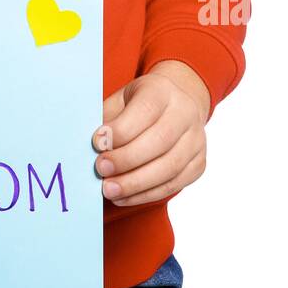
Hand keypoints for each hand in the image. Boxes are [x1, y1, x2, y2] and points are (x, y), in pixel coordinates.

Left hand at [92, 64, 207, 207]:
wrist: (177, 103)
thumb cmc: (140, 104)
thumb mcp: (122, 99)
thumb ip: (108, 118)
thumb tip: (88, 147)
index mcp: (162, 91)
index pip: (145, 110)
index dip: (121, 130)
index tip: (97, 143)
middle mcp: (185, 113)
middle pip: (159, 141)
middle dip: (127, 159)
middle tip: (101, 169)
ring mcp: (196, 140)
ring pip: (169, 167)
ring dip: (135, 183)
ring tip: (109, 189)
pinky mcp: (198, 164)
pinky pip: (173, 185)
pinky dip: (145, 194)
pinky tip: (124, 196)